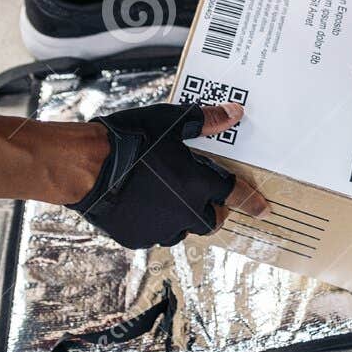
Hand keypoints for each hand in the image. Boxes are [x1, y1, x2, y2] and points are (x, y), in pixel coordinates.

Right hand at [70, 100, 265, 248]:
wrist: (88, 166)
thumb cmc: (131, 139)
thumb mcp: (172, 121)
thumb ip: (205, 121)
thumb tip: (233, 113)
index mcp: (198, 184)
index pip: (236, 194)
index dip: (252, 202)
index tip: (264, 210)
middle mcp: (185, 212)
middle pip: (212, 220)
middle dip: (213, 211)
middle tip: (204, 198)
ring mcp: (160, 228)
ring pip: (183, 231)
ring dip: (183, 219)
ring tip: (170, 200)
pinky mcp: (137, 238)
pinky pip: (154, 234)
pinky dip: (154, 223)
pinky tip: (143, 205)